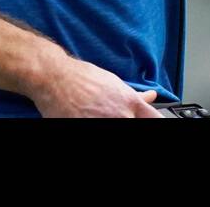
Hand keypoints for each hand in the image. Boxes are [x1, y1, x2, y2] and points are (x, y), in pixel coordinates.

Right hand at [29, 54, 164, 117]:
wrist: (56, 79)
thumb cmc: (84, 78)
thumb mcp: (114, 83)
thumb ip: (134, 96)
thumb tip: (151, 97)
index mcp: (130, 104)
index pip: (153, 118)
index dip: (152, 120)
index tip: (148, 119)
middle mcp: (121, 116)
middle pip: (135, 125)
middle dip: (128, 120)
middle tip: (111, 114)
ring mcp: (104, 125)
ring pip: (117, 130)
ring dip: (110, 122)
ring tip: (95, 115)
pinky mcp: (86, 130)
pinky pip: (97, 132)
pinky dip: (92, 124)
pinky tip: (86, 117)